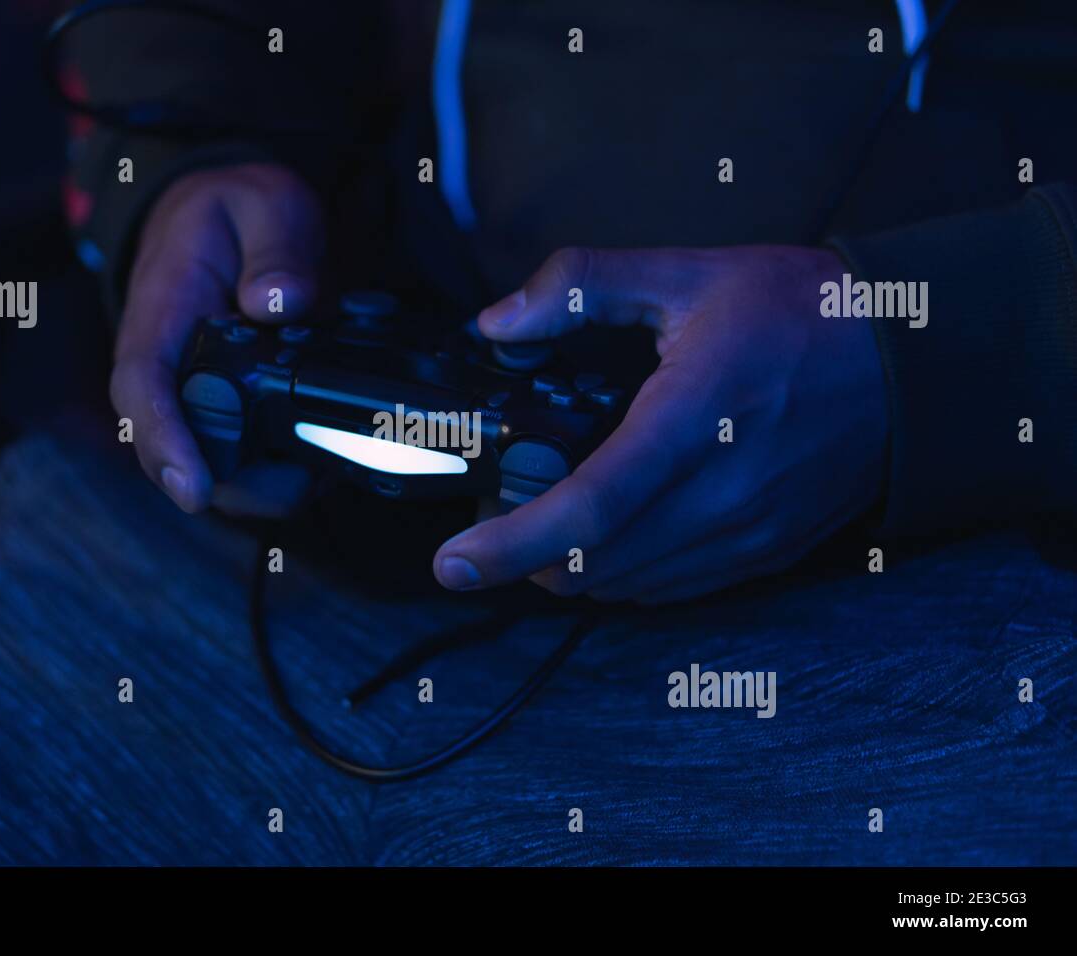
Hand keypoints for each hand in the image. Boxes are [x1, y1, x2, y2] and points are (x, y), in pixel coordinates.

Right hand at [110, 163, 321, 515]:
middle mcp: (169, 368)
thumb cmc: (233, 211)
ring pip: (214, 466)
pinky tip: (322, 462)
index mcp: (160, 315)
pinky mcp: (227, 409)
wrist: (223, 215)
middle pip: (178, 449)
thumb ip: (277, 248)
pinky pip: (244, 457)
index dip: (164, 442)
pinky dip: (281, 470)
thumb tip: (280, 302)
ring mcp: (194, 394)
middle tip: (299, 487)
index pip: (143, 386)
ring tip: (320, 473)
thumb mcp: (264, 203)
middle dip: (234, 486)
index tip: (192, 489)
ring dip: (263, 486)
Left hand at [432, 245, 888, 603]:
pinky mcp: (765, 553)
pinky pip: (671, 590)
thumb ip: (579, 285)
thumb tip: (496, 321)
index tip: (453, 564)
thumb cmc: (800, 310)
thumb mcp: (686, 272)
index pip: (589, 505)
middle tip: (497, 515)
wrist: (913, 358)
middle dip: (525, 556)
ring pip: (627, 586)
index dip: (511, 545)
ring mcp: (747, 533)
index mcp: (693, 419)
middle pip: (595, 564)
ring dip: (571, 567)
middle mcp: (721, 493)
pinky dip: (622, 574)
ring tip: (546, 521)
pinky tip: (608, 535)